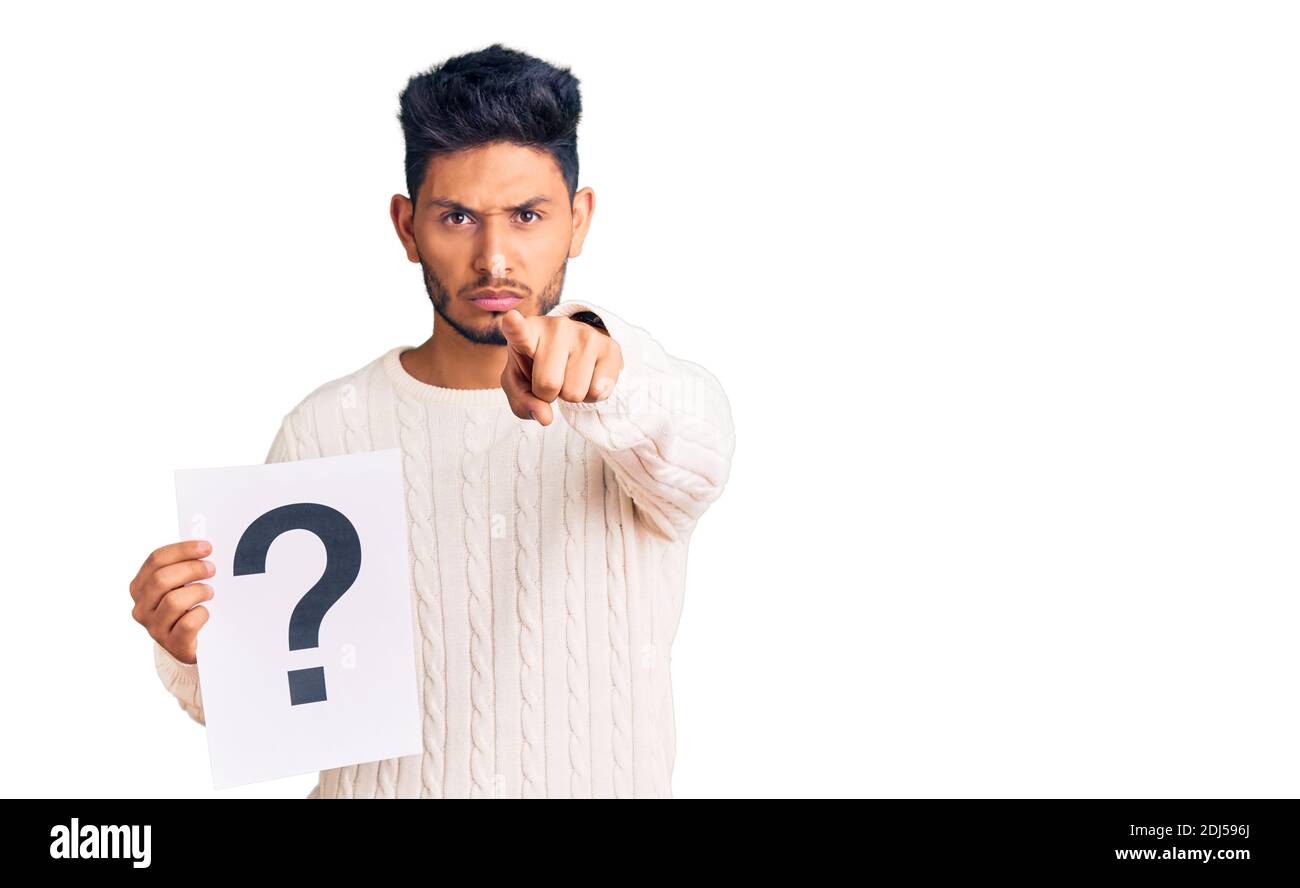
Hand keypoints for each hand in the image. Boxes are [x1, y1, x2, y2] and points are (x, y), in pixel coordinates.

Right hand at [130, 539, 216, 664]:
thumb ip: (181, 568)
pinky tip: (205, 611)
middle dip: (192, 569)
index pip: (156, 560)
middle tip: (211, 568)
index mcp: (140, 587)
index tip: (206, 547)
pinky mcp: (173, 644)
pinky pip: (187, 624)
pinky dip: (201, 614)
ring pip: (174, 601)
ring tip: (209, 592)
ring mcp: (155, 627)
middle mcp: (142, 607)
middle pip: (162, 578)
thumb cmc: (183, 609)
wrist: (187, 645)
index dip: (183, 550)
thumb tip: (204, 548)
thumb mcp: (176, 586)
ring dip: (198, 591)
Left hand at [500, 309, 622, 425]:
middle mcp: (557, 327)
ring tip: (570, 375)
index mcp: (528, 331)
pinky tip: (588, 377)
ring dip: (571, 394)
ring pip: (575, 393)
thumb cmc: (538, 366)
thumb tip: (545, 418)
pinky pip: (599, 392)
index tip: (510, 318)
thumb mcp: (520, 384)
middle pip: (549, 384)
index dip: (515, 327)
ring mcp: (586, 334)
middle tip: (552, 379)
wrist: (576, 349)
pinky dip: (591, 396)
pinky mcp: (610, 347)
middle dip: (548, 394)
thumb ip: (523, 402)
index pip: (519, 331)